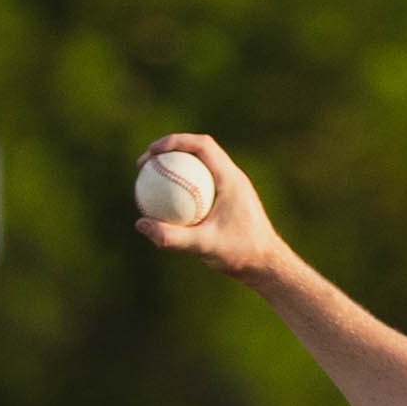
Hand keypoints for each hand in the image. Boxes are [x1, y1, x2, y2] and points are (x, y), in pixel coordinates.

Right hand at [134, 132, 285, 279]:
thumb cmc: (241, 253)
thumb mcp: (204, 246)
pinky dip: (181, 188)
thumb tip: (140, 223)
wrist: (266, 264)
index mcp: (231, 178)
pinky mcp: (227, 200)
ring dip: (175, 167)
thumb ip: (171, 236)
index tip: (151, 151)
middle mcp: (232, 177)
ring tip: (150, 180)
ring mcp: (230, 188)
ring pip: (199, 167)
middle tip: (145, 163)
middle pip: (198, 151)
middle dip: (169, 150)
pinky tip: (163, 206)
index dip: (174, 141)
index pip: (202, 146)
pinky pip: (200, 186)